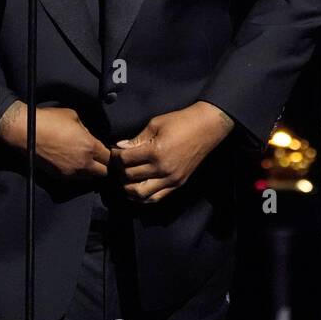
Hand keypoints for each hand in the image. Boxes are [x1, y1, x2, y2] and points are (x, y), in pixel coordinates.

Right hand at [0, 101, 110, 179]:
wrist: (27, 131)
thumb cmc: (51, 120)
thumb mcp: (74, 117)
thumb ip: (86, 130)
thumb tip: (90, 136)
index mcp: (90, 146)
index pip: (109, 157)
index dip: (109, 154)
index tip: (105, 150)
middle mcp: (83, 162)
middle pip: (103, 172)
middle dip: (103, 166)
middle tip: (98, 158)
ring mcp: (71, 172)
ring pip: (90, 178)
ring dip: (91, 171)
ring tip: (86, 162)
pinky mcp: (59, 176)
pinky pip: (75, 179)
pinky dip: (78, 173)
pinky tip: (73, 164)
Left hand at [115, 101, 235, 203]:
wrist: (206, 128)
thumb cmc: (181, 122)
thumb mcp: (155, 124)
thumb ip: (137, 139)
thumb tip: (119, 147)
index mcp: (155, 151)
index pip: (125, 160)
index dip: (116, 156)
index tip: (114, 152)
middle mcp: (162, 168)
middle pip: (130, 176)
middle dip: (119, 170)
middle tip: (118, 164)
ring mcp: (171, 179)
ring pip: (140, 193)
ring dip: (128, 188)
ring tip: (125, 179)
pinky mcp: (177, 184)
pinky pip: (155, 198)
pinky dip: (142, 197)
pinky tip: (136, 190)